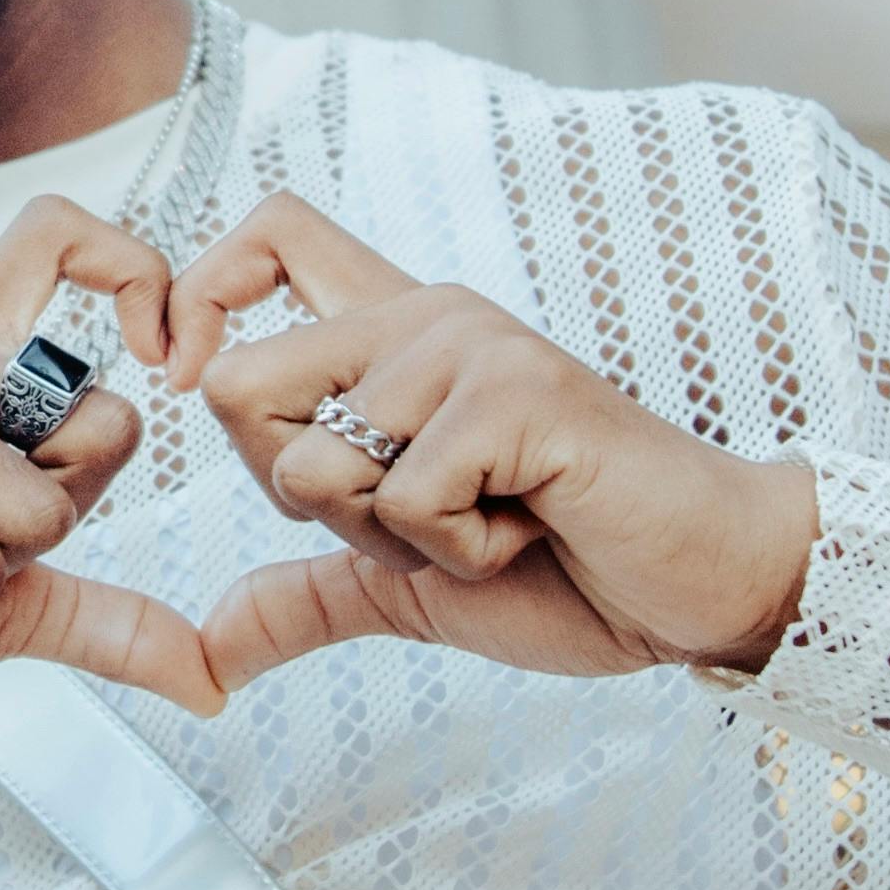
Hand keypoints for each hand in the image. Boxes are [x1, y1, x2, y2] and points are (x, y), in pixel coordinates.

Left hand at [144, 197, 818, 699]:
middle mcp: (424, 319)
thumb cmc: (567, 570)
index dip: (199, 302)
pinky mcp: (517, 393)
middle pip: (239, 384)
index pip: (268, 240)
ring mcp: (471, 347)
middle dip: (301, 497)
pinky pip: (407, 498)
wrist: (695, 588)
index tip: (195, 388)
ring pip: (316, 462)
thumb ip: (306, 596)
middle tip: (417, 514)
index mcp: (392, 340)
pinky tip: (532, 525)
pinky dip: (461, 554)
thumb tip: (208, 648)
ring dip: (395, 540)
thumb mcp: (407, 587)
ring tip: (494, 518)